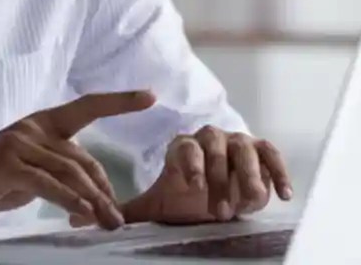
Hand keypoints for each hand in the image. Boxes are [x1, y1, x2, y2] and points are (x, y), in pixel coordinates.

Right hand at [0, 90, 155, 229]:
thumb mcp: (33, 169)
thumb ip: (60, 171)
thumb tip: (92, 195)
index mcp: (45, 123)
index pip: (88, 106)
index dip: (119, 101)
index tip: (150, 96)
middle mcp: (35, 128)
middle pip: (83, 158)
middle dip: (104, 190)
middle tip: (117, 217)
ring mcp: (20, 144)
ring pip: (69, 172)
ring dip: (92, 201)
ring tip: (107, 222)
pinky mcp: (8, 165)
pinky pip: (46, 184)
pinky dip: (67, 200)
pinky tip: (81, 214)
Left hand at [73, 126, 292, 226]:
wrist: (215, 192)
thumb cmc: (184, 197)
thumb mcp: (157, 205)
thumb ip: (124, 211)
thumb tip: (75, 222)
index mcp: (183, 145)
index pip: (185, 147)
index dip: (190, 164)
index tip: (191, 186)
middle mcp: (211, 137)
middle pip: (216, 147)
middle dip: (219, 178)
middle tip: (220, 211)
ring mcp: (238, 141)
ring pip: (246, 149)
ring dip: (249, 176)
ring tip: (249, 203)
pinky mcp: (262, 151)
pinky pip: (272, 155)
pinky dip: (280, 172)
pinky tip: (285, 195)